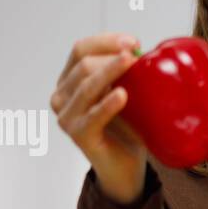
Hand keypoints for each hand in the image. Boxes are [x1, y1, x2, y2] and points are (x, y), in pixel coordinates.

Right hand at [52, 32, 148, 204]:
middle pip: (83, 65)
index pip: (81, 50)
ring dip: (109, 71)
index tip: (134, 42)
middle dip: (110, 56)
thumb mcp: (127, 93)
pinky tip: (122, 95)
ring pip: (86, 85)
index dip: (105, 41)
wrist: (126, 166)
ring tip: (132, 63)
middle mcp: (62, 96)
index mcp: (70, 81)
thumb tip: (145, 50)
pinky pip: (93, 115)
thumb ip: (127, 73)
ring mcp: (67, 117)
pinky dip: (107, 104)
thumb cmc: (127, 127)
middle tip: (136, 55)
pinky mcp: (79, 135)